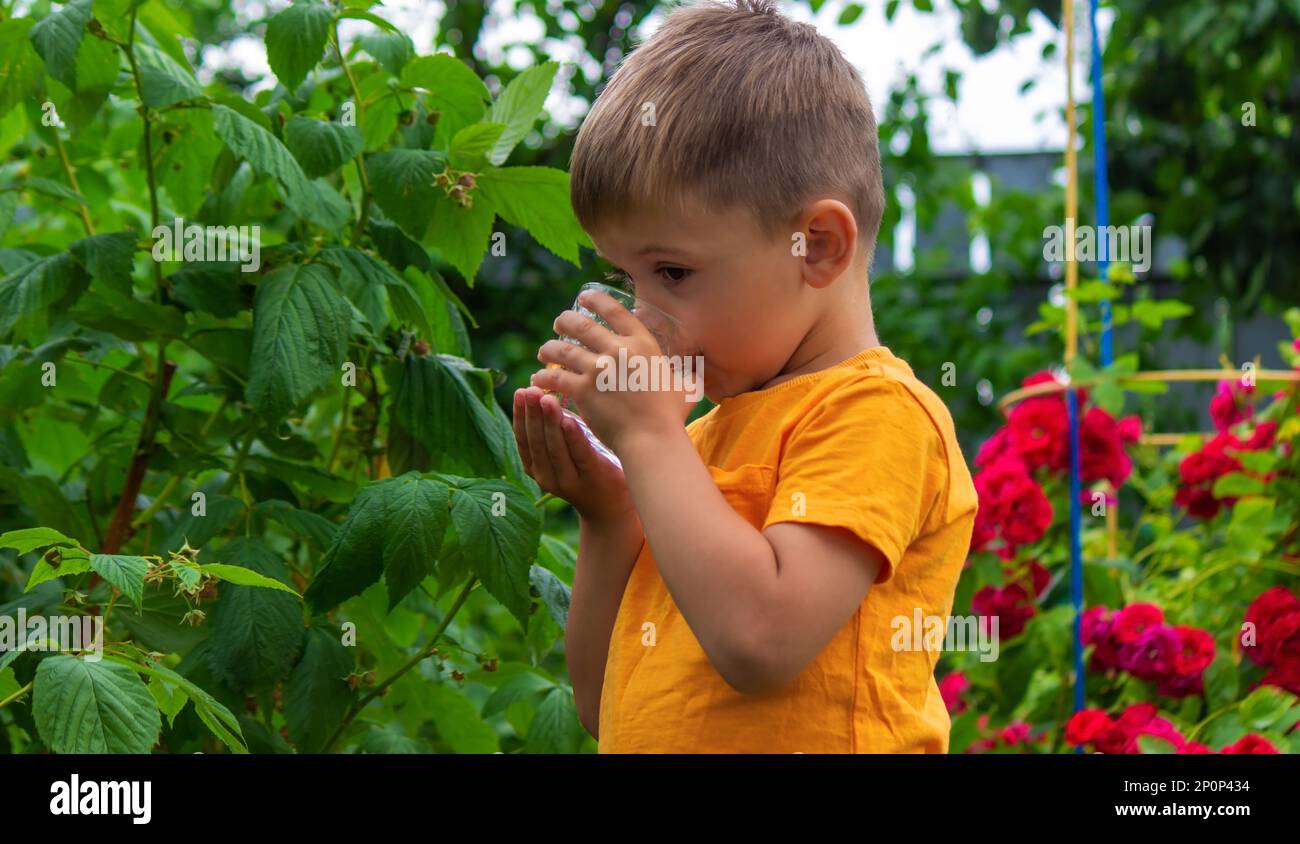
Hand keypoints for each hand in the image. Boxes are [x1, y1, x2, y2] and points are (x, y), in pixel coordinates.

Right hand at [512, 385, 635, 526]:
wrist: (610, 508)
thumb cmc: (586, 468)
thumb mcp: (565, 448)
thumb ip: (554, 426)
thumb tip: (544, 389)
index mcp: (535, 467)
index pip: (523, 438)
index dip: (520, 415)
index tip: (520, 392)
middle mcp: (546, 477)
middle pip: (535, 441)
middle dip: (533, 413)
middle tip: (532, 389)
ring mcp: (567, 481)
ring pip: (553, 448)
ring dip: (549, 422)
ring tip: (547, 399)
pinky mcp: (590, 479)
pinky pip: (579, 454)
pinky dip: (572, 437)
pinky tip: (569, 420)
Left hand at [529, 288, 697, 455]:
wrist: (652, 439)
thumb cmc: (670, 417)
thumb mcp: (683, 385)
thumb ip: (682, 373)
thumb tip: (693, 372)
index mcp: (643, 344)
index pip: (615, 311)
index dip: (596, 300)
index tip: (584, 297)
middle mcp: (618, 350)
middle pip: (582, 325)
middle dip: (565, 321)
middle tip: (558, 323)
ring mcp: (598, 369)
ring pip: (564, 349)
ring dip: (549, 348)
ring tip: (544, 351)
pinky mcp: (583, 390)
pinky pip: (556, 376)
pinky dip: (545, 376)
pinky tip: (539, 377)